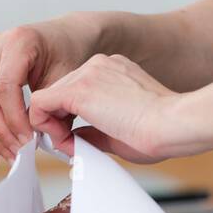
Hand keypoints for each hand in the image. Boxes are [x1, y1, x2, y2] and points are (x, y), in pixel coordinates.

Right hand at [0, 14, 102, 165]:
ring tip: (7, 157)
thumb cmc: (70, 53)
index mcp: (19, 41)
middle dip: (0, 130)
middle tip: (17, 153)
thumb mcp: (67, 78)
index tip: (28, 141)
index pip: (5, 86)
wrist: (70, 37)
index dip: (14, 118)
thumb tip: (38, 140)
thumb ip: (51, 107)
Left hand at [28, 53, 183, 163]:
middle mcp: (99, 65)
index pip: (75, 91)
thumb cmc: (159, 131)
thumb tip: (76, 140)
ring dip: (51, 125)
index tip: (76, 141)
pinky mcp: (78, 89)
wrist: (172, 124)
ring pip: (46, 97)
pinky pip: (40, 104)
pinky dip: (44, 125)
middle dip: (58, 123)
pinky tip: (62, 142)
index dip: (69, 119)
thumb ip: (95, 131)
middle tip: (69, 147)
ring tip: (68, 146)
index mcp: (113, 71)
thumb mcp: (120, 130)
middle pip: (58, 93)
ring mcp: (88, 73)